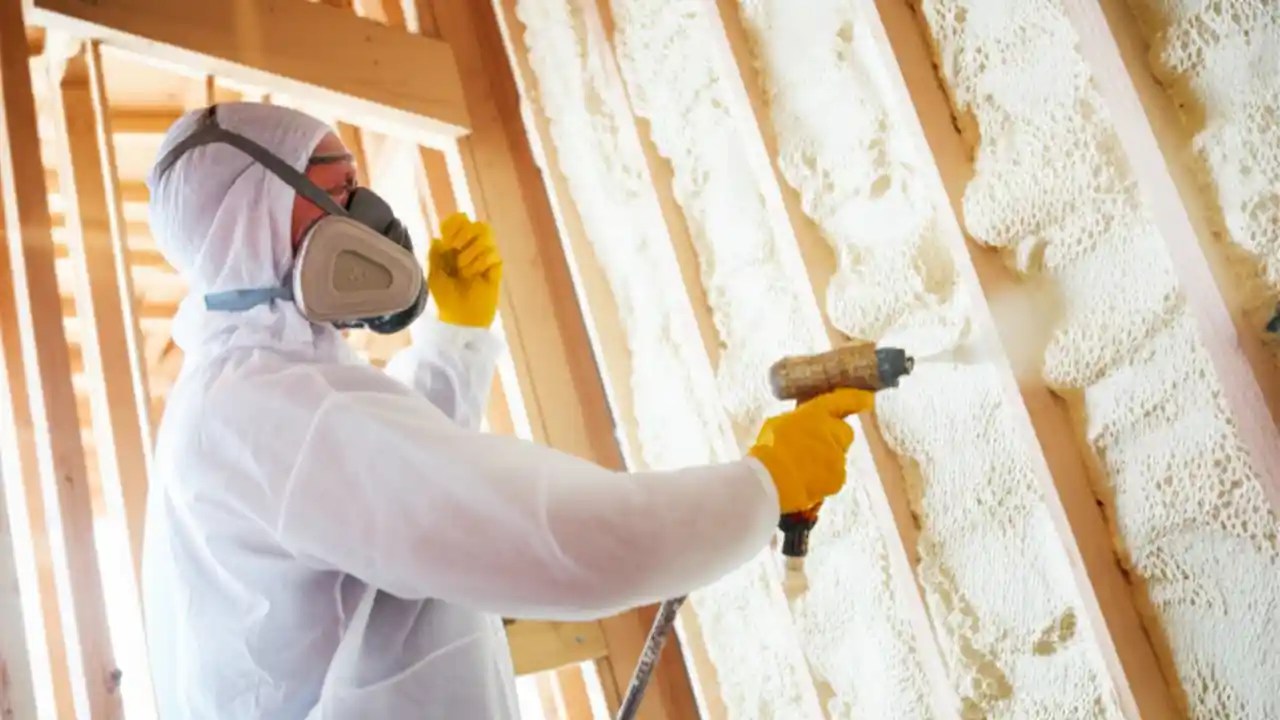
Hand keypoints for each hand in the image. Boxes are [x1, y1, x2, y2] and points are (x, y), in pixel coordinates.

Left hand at [428, 212, 502, 327]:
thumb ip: (435, 256)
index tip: (447, 237)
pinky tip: (475, 275)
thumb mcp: (434, 276)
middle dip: (464, 233)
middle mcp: (471, 250)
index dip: (455, 224)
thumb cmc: (445, 300)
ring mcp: (485, 259)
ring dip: (472, 252)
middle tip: (455, 247)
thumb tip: (436, 238)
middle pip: (477, 225)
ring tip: (464, 270)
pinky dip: (482, 262)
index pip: (459, 222)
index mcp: (455, 248)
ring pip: (486, 238)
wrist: (461, 320)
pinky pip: (493, 254)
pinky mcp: (496, 270)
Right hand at [746, 389, 873, 512]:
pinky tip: (806, 481)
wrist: (770, 479)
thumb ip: (800, 421)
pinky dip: (824, 478)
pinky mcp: (838, 477)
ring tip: (803, 468)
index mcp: (816, 413)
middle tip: (813, 446)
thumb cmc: (768, 449)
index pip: (844, 401)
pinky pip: (835, 476)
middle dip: (834, 437)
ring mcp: (838, 456)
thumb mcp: (779, 423)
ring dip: (827, 459)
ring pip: (838, 456)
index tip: (867, 399)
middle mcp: (833, 431)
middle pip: (844, 432)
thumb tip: (807, 424)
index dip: (857, 399)